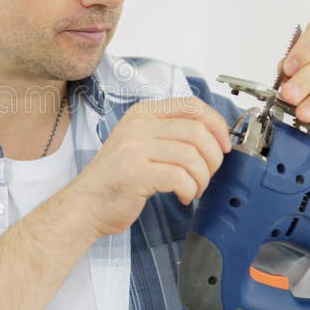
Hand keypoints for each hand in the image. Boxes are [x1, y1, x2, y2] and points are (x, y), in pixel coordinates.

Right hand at [70, 96, 231, 237]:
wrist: (86, 204)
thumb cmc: (117, 178)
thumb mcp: (141, 143)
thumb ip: (170, 133)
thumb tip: (214, 136)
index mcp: (143, 113)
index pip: (192, 105)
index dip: (216, 124)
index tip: (224, 145)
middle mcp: (139, 125)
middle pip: (197, 131)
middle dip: (213, 157)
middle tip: (208, 174)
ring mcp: (135, 148)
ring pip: (192, 155)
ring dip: (202, 178)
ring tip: (194, 188)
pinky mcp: (136, 173)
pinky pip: (180, 177)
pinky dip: (189, 189)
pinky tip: (183, 196)